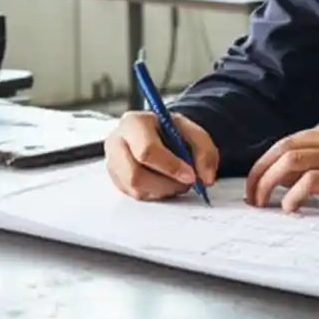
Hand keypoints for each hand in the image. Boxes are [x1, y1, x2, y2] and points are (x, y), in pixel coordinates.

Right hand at [104, 111, 218, 200]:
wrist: (159, 133)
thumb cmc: (172, 131)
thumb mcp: (192, 132)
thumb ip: (205, 151)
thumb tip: (206, 178)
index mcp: (133, 123)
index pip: (146, 151)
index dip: (171, 167)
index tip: (191, 175)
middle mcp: (116, 143)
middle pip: (135, 175)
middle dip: (167, 184)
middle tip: (187, 183)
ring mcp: (113, 163)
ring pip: (136, 189)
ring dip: (164, 190)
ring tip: (179, 181)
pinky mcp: (116, 180)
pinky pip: (136, 195)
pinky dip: (157, 193)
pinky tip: (167, 183)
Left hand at [245, 120, 318, 213]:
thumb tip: (293, 179)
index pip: (288, 141)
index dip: (265, 162)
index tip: (256, 183)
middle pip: (282, 148)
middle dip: (257, 172)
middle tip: (250, 196)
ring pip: (289, 161)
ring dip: (267, 183)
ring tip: (262, 204)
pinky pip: (310, 181)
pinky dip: (292, 195)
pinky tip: (290, 209)